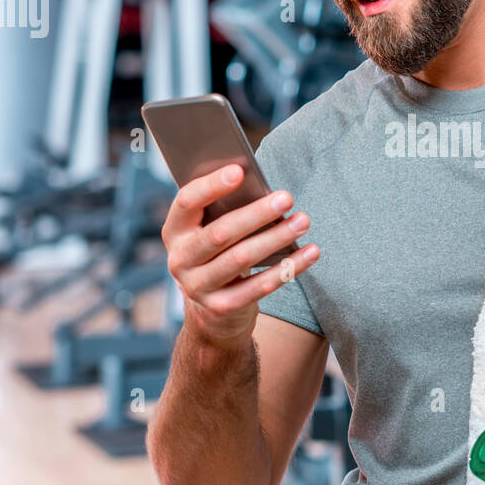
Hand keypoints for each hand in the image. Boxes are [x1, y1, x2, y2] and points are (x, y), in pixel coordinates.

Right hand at [161, 163, 318, 347]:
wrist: (212, 313)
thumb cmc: (220, 254)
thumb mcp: (212, 232)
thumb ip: (227, 211)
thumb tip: (265, 190)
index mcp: (175, 231)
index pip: (187, 202)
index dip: (211, 186)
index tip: (240, 171)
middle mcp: (180, 259)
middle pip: (220, 232)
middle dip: (256, 213)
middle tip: (286, 198)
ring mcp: (197, 287)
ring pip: (241, 258)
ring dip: (276, 238)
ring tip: (302, 221)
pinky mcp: (221, 307)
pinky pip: (259, 287)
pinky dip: (287, 268)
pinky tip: (309, 253)